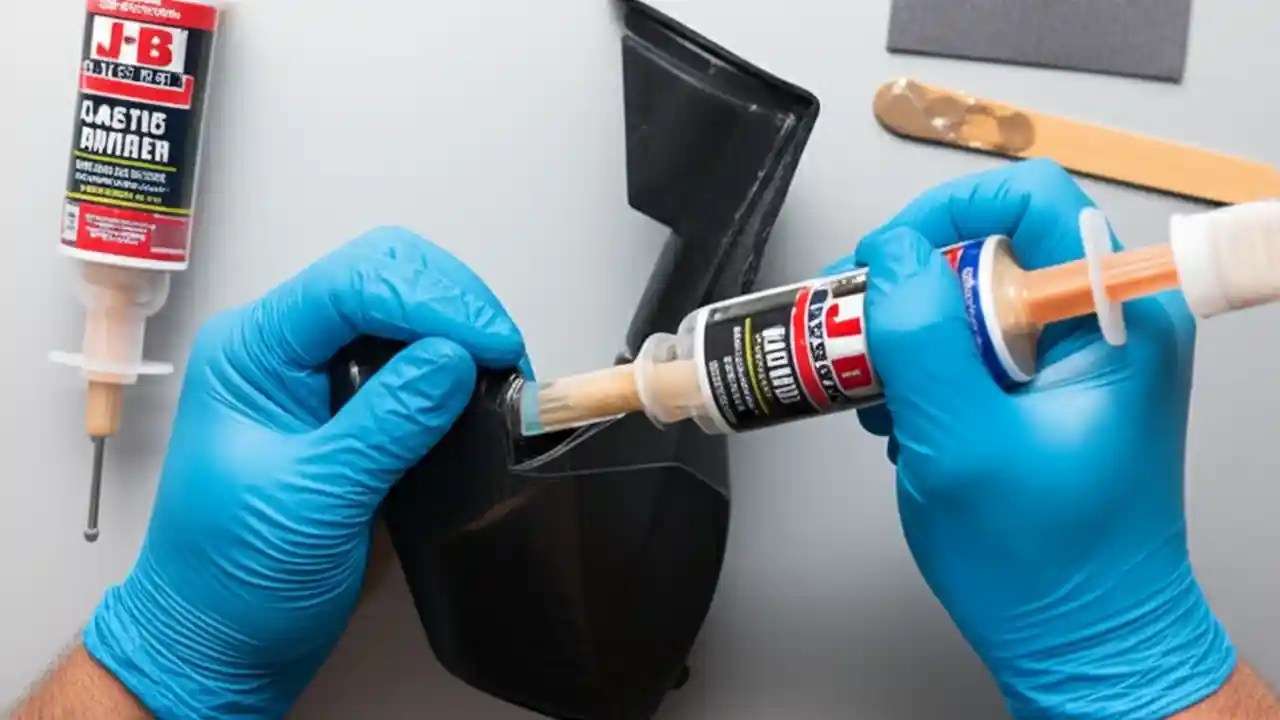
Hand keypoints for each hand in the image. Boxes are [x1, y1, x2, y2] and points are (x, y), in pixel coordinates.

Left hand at [82, 228, 525, 717]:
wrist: (223, 642)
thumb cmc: (235, 579)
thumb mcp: (313, 502)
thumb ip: (385, 424)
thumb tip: (454, 356)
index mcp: (253, 353)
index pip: (350, 285)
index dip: (431, 303)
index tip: (492, 345)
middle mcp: (284, 348)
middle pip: (381, 272)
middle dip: (451, 300)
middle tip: (504, 354)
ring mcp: (319, 373)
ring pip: (403, 304)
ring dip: (459, 325)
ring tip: (502, 372)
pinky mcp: (353, 405)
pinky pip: (412, 354)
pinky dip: (456, 360)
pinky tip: (481, 389)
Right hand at [834, 160, 1235, 718]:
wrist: (1080, 643)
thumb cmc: (1047, 566)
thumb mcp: (963, 444)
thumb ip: (922, 337)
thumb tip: (889, 253)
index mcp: (1116, 321)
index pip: (1031, 199)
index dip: (942, 213)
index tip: (882, 262)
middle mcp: (1105, 328)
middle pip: (991, 245)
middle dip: (910, 287)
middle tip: (862, 336)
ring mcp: (1077, 361)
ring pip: (972, 296)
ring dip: (909, 335)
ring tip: (878, 391)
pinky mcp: (1047, 390)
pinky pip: (973, 343)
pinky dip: (924, 370)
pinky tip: (902, 417)